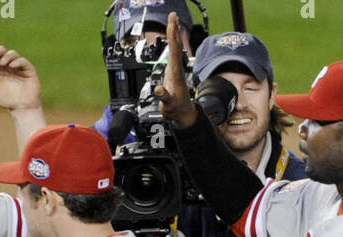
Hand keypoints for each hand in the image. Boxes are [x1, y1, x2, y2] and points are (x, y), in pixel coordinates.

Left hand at [0, 46, 41, 111]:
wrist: (21, 108)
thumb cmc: (5, 100)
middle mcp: (8, 65)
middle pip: (2, 51)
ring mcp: (18, 66)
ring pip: (12, 54)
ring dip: (6, 56)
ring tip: (2, 63)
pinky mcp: (28, 70)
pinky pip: (23, 61)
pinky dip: (17, 62)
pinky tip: (11, 66)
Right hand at [152, 12, 197, 128]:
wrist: (183, 115)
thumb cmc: (176, 109)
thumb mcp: (168, 105)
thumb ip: (164, 96)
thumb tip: (159, 89)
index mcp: (175, 74)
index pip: (174, 51)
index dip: (173, 36)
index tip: (172, 23)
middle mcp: (177, 69)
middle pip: (176, 45)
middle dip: (174, 30)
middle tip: (173, 15)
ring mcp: (175, 70)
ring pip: (175, 48)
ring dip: (174, 34)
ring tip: (173, 22)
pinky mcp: (172, 72)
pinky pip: (172, 54)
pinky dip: (171, 44)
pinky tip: (171, 38)